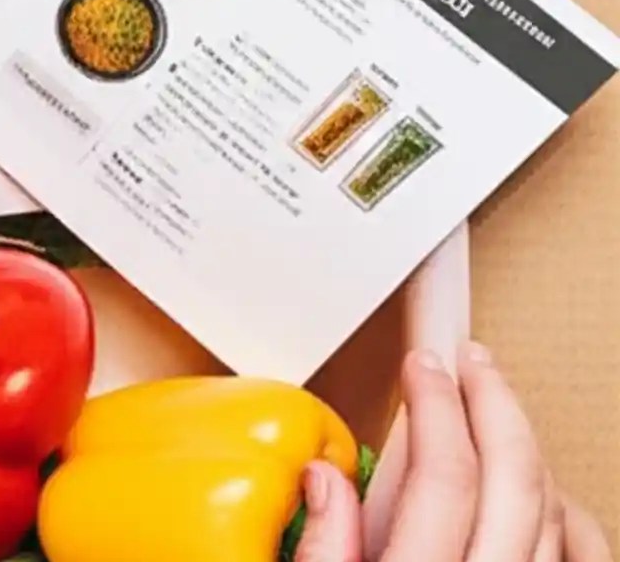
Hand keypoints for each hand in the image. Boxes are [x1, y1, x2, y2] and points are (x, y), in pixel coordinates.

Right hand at [292, 344, 614, 561]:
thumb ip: (325, 553)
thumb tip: (324, 475)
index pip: (447, 474)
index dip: (439, 405)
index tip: (423, 367)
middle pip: (514, 480)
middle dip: (495, 403)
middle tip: (470, 361)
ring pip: (554, 512)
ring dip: (529, 445)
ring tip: (497, 407)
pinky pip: (579, 559)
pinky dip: (570, 512)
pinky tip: (546, 488)